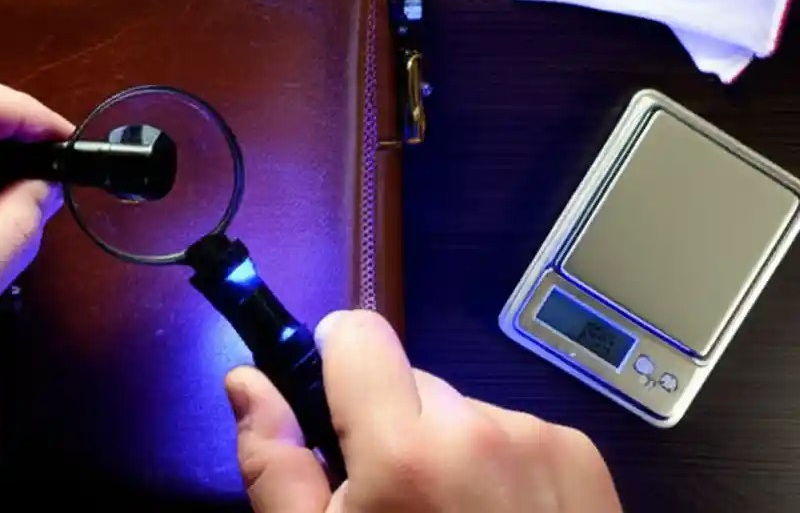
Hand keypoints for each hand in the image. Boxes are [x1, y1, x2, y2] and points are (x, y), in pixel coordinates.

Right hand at [225, 310, 622, 511]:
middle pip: (408, 378)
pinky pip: (510, 432)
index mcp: (406, 451)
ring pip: (460, 409)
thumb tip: (246, 379)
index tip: (332, 410)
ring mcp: (539, 439)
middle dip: (390, 424)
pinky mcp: (581, 457)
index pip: (357, 333)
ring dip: (445, 448)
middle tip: (393, 499)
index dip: (333, 362)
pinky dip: (496, 466)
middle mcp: (478, 428)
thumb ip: (276, 465)